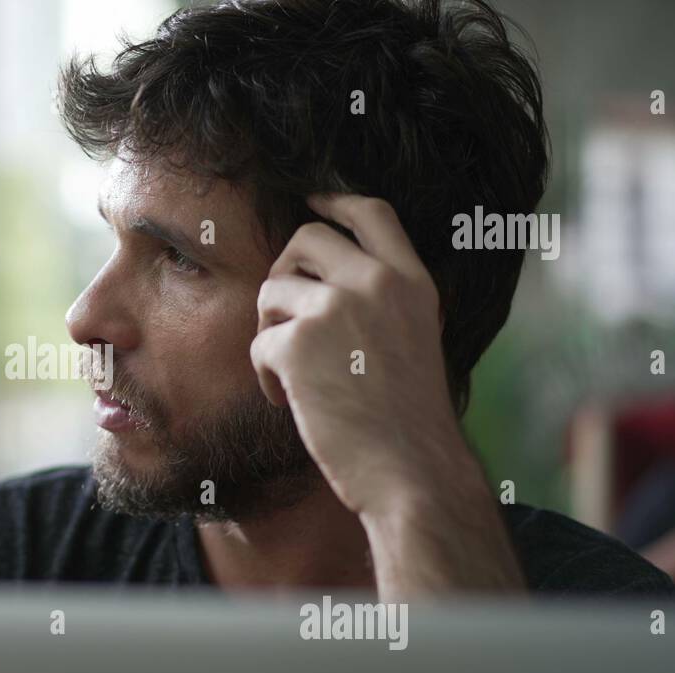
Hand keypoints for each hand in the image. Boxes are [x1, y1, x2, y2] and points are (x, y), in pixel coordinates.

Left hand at [249, 193, 523, 596]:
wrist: (411, 471)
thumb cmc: (409, 420)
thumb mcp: (416, 340)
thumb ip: (382, 301)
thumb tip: (323, 277)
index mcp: (412, 281)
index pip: (370, 212)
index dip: (333, 200)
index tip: (311, 199)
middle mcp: (375, 283)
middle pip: (304, 239)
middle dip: (283, 274)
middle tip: (286, 319)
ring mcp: (335, 309)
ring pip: (271, 291)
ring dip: (271, 332)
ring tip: (294, 375)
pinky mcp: (297, 344)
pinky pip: (259, 343)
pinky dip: (267, 377)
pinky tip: (292, 403)